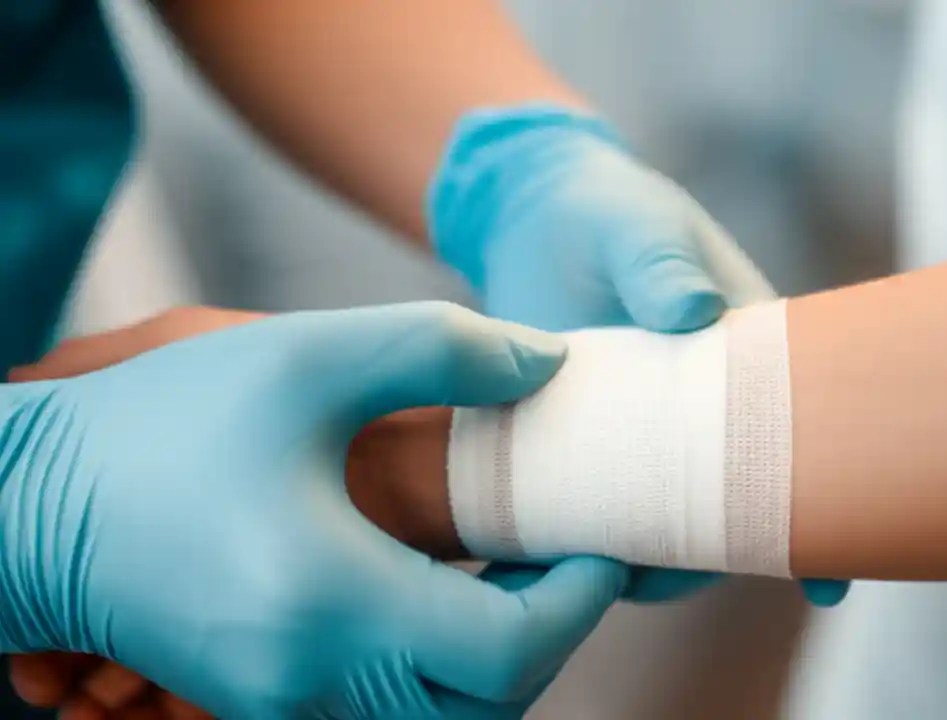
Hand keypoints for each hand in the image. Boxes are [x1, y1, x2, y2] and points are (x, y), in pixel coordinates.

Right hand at [0, 302, 626, 717]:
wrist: (32, 507)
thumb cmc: (164, 426)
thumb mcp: (306, 357)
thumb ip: (442, 351)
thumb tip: (547, 366)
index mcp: (333, 602)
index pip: (510, 651)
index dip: (578, 602)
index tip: (599, 545)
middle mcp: (311, 680)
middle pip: (488, 706)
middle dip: (550, 638)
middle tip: (566, 560)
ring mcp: (282, 705)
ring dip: (498, 660)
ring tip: (514, 575)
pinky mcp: (261, 703)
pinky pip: (384, 712)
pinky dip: (438, 672)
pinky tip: (441, 592)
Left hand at [430, 104, 847, 605]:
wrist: (529, 218)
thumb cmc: (607, 213)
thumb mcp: (638, 227)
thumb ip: (662, 263)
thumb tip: (694, 312)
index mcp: (747, 364)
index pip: (795, 444)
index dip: (813, 514)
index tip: (830, 584)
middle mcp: (703, 415)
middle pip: (731, 505)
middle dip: (722, 551)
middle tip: (684, 570)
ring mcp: (641, 438)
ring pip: (663, 524)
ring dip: (648, 555)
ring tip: (611, 569)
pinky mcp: (581, 447)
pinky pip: (596, 510)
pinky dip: (585, 537)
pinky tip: (557, 553)